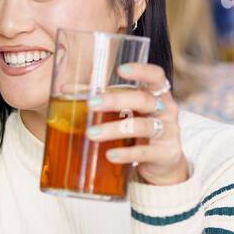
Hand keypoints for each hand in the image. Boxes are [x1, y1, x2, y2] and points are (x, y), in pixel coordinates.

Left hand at [86, 61, 188, 185]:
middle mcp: (165, 110)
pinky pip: (145, 152)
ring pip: (142, 126)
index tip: (120, 69)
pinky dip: (126, 154)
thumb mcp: (126, 113)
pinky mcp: (165, 154)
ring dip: (114, 129)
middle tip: (91, 104)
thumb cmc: (139, 130)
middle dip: (116, 100)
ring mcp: (167, 132)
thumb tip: (65, 89)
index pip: (156, 76)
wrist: (163, 164)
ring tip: (91, 134)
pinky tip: (110, 155)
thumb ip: (102, 99)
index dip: (142, 70)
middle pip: (143, 99)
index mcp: (156, 95)